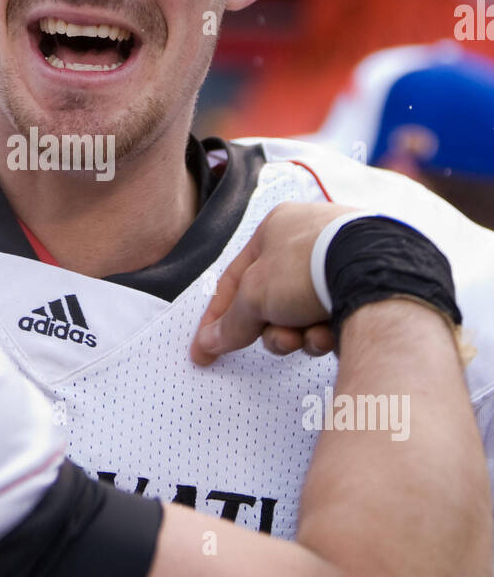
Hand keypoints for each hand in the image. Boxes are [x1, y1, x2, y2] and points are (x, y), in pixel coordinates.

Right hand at [191, 202, 357, 366]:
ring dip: (297, 333)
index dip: (216, 316)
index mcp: (276, 227)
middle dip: (270, 329)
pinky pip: (329, 317)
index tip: (205, 348)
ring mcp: (338, 263)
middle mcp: (308, 240)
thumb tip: (210, 341)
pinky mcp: (361, 287)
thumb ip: (230, 321)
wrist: (373, 276)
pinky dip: (324, 330)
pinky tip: (330, 332)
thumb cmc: (308, 267)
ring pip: (300, 313)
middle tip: (277, 341)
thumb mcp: (254, 295)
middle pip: (270, 300)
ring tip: (306, 336)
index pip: (234, 277)